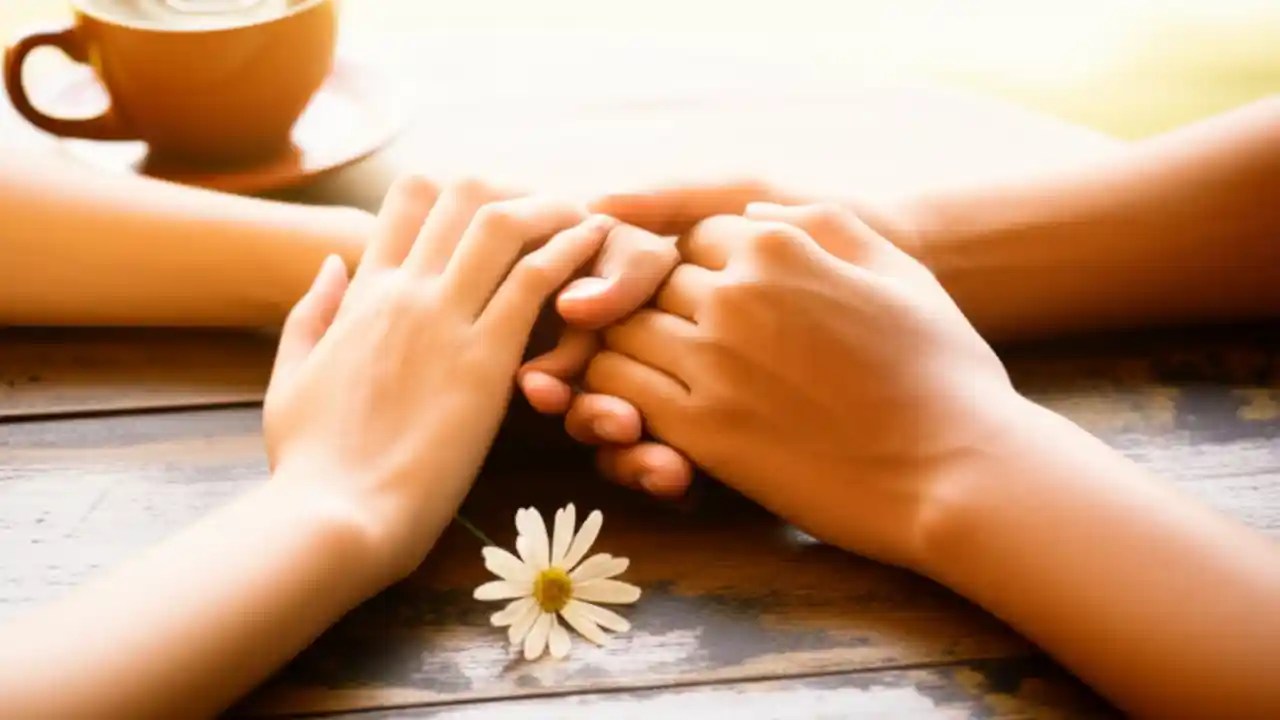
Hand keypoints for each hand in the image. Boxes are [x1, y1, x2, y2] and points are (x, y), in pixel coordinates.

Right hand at [262, 176, 609, 583]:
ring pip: (502, 223)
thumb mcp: (292, 375)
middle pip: (462, 193)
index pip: (410, 198)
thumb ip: (313, 312)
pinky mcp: (485, 360)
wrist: (333, 517)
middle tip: (553, 209)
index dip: (458, 190)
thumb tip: (334, 261)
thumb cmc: (311, 463)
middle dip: (514, 188)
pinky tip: (597, 245)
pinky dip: (571, 252)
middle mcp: (405, 291)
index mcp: (364, 294)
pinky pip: (535, 279)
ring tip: (587, 218)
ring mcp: (445, 320)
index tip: (494, 209)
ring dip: (550, 209)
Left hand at [582, 202, 1017, 569]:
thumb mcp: (897, 267)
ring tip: (655, 372)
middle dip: (657, 306)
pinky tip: (641, 408)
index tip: (715, 305)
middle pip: (650, 279)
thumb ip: (821, 224)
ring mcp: (711, 360)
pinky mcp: (699, 427)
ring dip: (628, 345)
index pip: (693, 235)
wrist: (955, 472)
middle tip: (676, 342)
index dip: (700, 269)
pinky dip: (613, 392)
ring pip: (618, 329)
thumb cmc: (939, 370)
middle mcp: (734, 293)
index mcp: (780, 244)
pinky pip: (615, 387)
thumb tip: (754, 210)